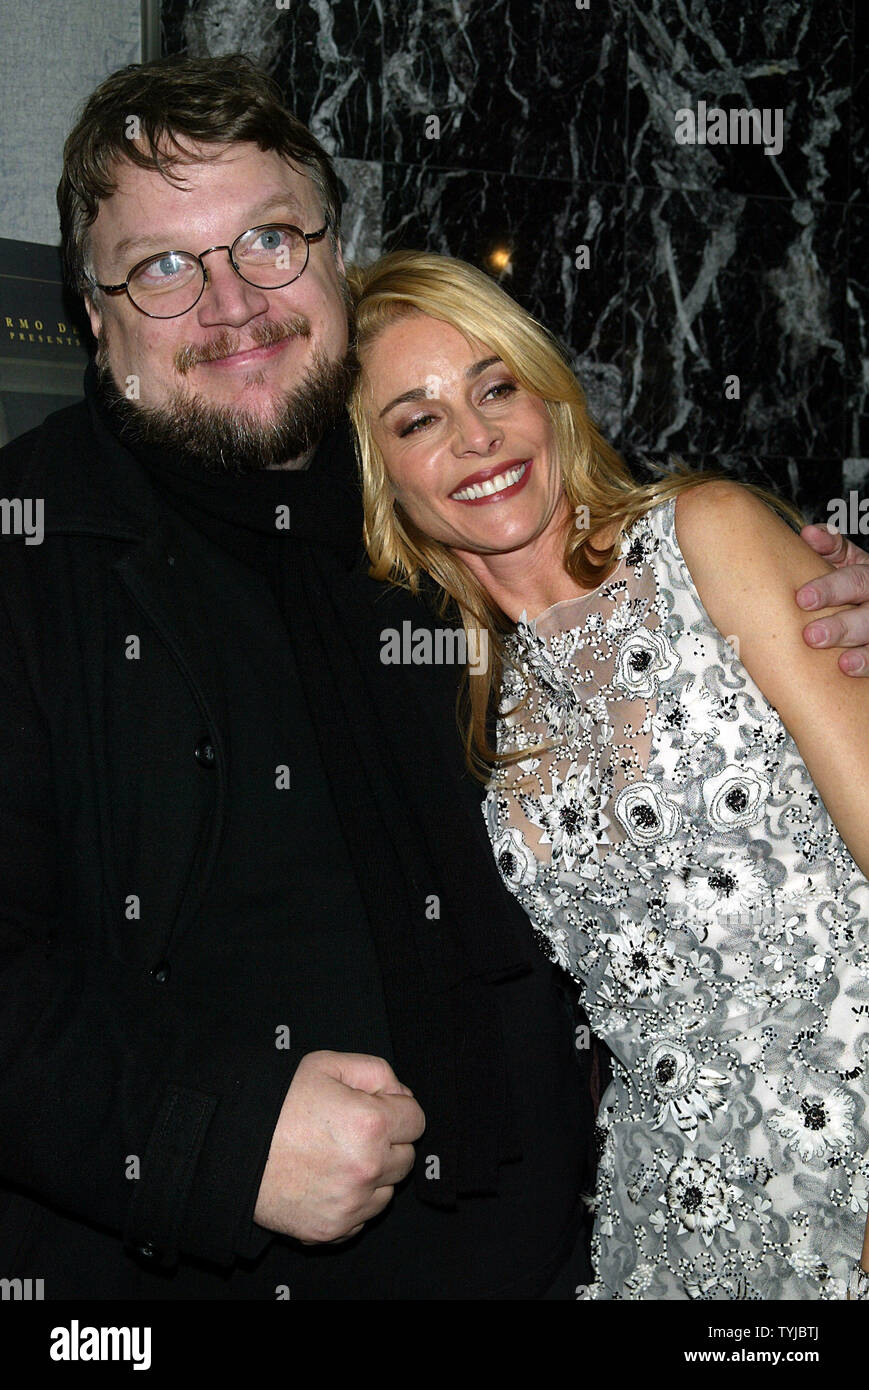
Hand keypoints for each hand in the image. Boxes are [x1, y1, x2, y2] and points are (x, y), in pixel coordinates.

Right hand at [253, 1050, 424, 1243]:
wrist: (231, 1146)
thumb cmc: (277, 1103)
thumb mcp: (328, 1064)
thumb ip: (377, 1072)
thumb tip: (400, 1096)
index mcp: (371, 1124)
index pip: (417, 1120)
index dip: (395, 1108)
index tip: (374, 1107)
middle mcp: (367, 1169)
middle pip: (406, 1157)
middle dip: (388, 1142)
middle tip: (352, 1130)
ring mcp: (350, 1204)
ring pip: (387, 1190)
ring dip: (373, 1174)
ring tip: (336, 1155)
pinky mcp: (331, 1230)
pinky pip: (363, 1217)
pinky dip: (352, 1201)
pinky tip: (327, 1180)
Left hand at [797, 524, 868, 674]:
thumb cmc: (854, 582)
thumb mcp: (848, 561)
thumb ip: (830, 547)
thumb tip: (808, 533)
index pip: (855, 579)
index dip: (830, 589)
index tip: (802, 599)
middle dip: (842, 626)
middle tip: (811, 636)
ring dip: (865, 655)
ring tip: (843, 663)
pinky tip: (852, 672)